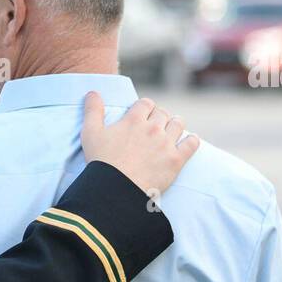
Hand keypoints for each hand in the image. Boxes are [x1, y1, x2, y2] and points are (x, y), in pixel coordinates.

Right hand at [81, 92, 198, 195]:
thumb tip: (92, 92)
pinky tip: (189, 141)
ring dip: (175, 125)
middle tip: (154, 126)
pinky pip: (191, 144)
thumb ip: (92, 110)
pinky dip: (191, 141)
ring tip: (171, 131)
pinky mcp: (176, 159)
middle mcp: (153, 128)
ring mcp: (166, 143)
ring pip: (178, 124)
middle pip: (162, 113)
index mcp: (134, 119)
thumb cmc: (101, 162)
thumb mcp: (90, 133)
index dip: (144, 108)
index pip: (146, 103)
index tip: (142, 115)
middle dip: (158, 117)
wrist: (116, 189)